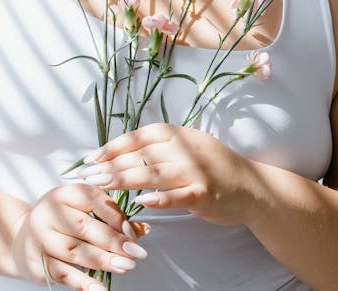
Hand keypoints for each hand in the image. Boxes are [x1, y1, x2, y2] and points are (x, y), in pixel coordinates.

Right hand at [10, 184, 149, 289]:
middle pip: (84, 227)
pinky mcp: (36, 262)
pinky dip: (83, 283)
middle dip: (113, 242)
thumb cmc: (62, 222)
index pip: (93, 200)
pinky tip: (100, 288)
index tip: (134, 234)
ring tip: (125, 267)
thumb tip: (143, 230)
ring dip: (102, 261)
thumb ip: (113, 219)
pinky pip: (62, 273)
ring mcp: (39, 238)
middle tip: (135, 254)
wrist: (22, 237)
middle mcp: (48, 213)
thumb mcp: (84, 211)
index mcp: (64, 194)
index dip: (116, 217)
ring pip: (74, 251)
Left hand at [77, 123, 263, 225]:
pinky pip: (178, 196)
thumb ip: (160, 147)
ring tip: (101, 185)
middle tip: (85, 176)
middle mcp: (186, 149)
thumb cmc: (214, 168)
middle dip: (109, 165)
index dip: (113, 146)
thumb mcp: (189, 147)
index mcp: (179, 135)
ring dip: (123, 179)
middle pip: (140, 156)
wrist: (253, 186)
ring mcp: (196, 171)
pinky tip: (141, 202)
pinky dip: (160, 199)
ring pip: (153, 173)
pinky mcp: (204, 193)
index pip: (139, 137)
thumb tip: (120, 152)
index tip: (91, 158)